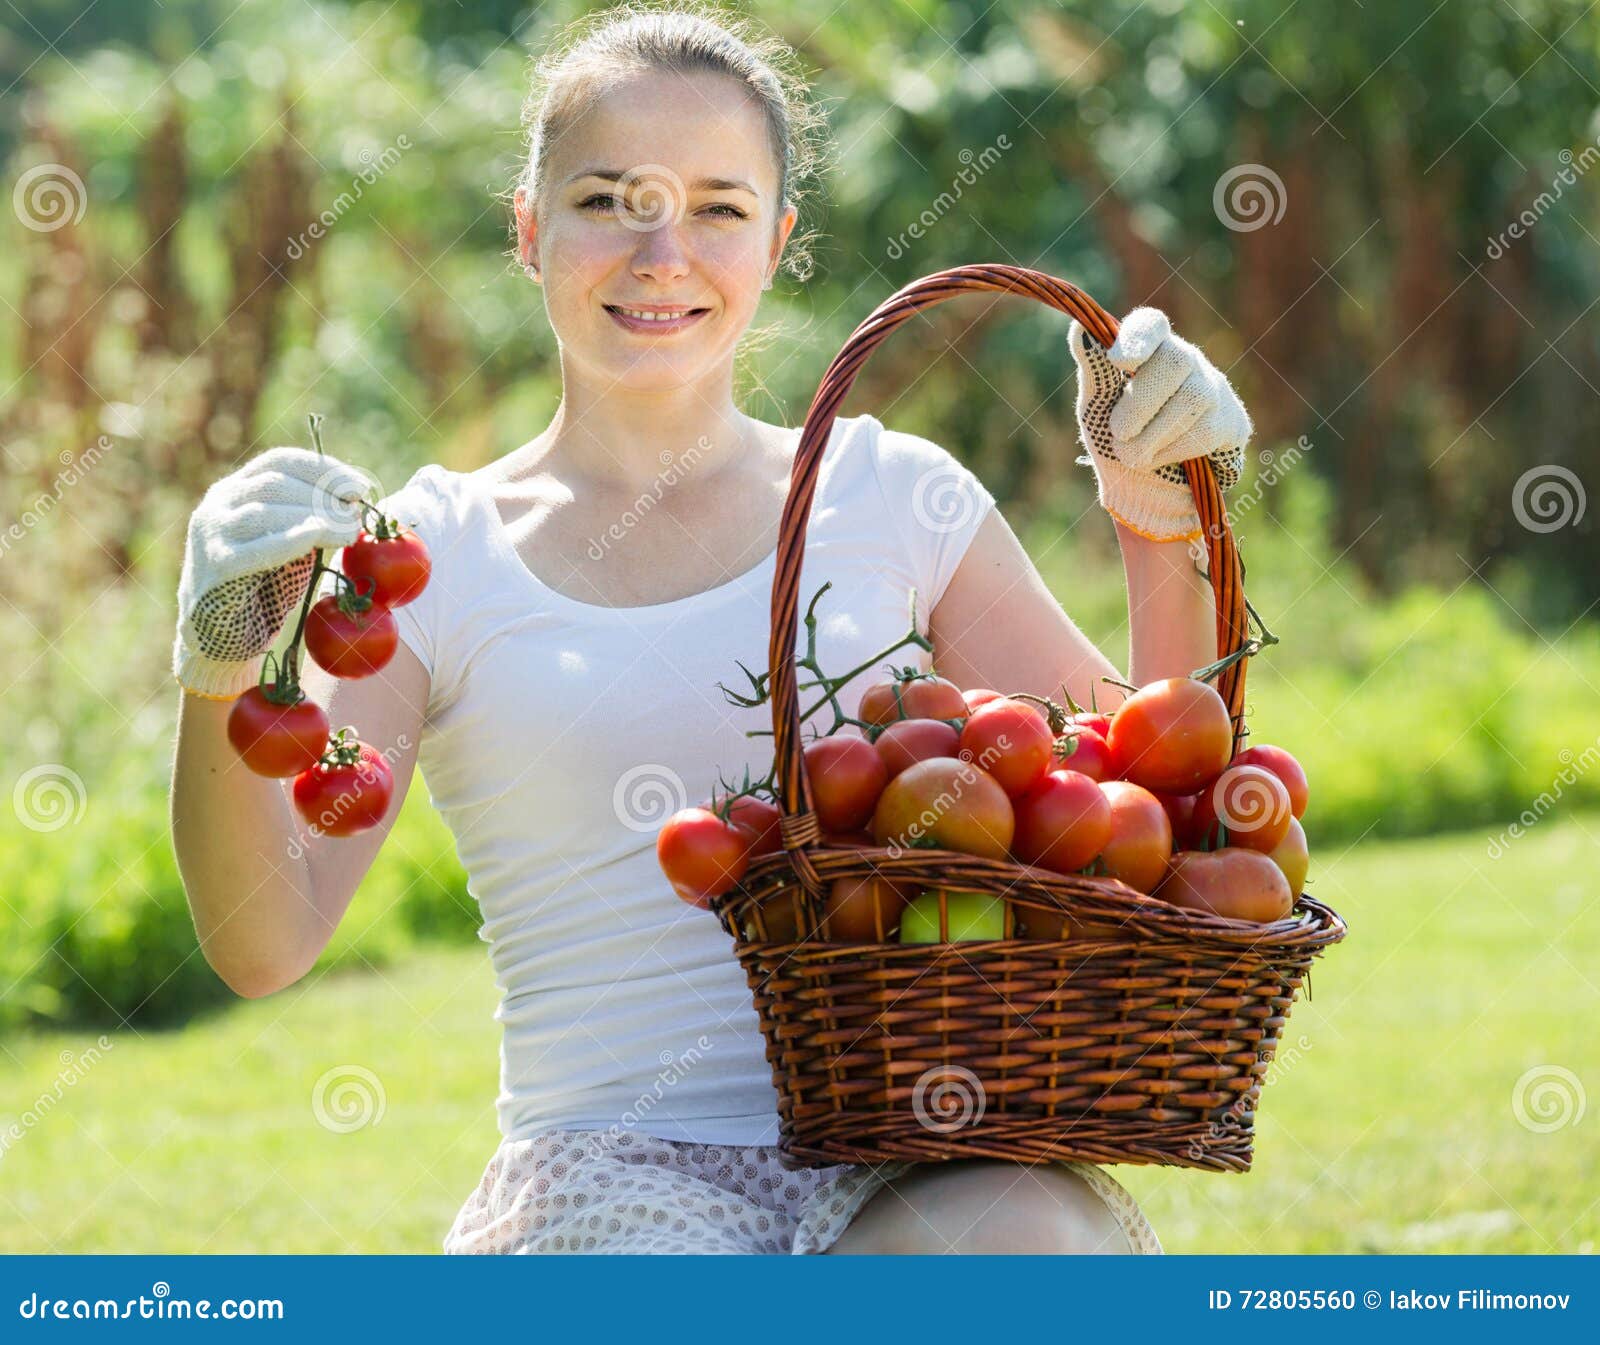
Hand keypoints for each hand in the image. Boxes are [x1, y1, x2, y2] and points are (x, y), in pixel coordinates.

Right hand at [173, 446, 369, 697]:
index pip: (279, 461)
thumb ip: (308, 518)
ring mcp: (212, 535)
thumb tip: (356, 502)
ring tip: (349, 531)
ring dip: (316, 517)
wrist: (218, 638)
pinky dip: (291, 539)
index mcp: (234, 491)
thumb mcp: (287, 542)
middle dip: (323, 495)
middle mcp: (217, 506)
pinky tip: (317, 538)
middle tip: (356, 513)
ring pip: (266, 510)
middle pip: (275, 483)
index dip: (323, 469)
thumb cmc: (262, 587)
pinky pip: (257, 548)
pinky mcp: (217, 566)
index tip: (360, 486)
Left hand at [1067, 307, 1248, 540]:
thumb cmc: (1120, 436)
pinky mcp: (1231, 421)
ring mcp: (1213, 388)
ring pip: (1191, 399)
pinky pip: (1204, 431)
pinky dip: (1170, 452)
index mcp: (1149, 350)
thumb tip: (1079, 330)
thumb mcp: (1098, 406)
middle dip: (1139, 405)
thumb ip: (1094, 371)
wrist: (1147, 487)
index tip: (1117, 359)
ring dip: (1151, 436)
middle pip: (1174, 360)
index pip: (1151, 324)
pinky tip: (1158, 458)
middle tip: (1118, 433)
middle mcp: (1186, 360)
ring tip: (1130, 455)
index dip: (1138, 337)